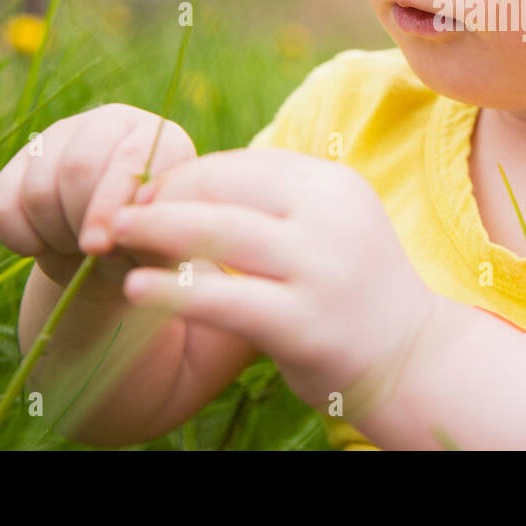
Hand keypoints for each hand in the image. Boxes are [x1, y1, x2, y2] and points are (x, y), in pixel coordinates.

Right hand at [0, 103, 197, 301]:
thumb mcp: (164, 244)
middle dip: (81, 220)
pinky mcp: (22, 161)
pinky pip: (2, 202)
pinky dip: (19, 236)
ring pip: (38, 187)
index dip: (110, 207)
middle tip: (95, 250)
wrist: (111, 256)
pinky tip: (42, 246)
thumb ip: (152, 229)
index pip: (130, 160)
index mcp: (161, 139)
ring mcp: (63, 136)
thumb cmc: (150, 247)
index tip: (102, 248)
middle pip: (77, 166)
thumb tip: (121, 225)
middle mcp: (111, 125)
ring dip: (55, 233)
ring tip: (78, 247)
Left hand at [105, 148, 440, 418]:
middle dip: (163, 195)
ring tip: (114, 237)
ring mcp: (321, 270)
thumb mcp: (329, 228)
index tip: (147, 192)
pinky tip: (136, 289)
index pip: (244, 164)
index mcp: (334, 186)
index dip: (188, 173)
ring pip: (218, 233)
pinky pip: (222, 299)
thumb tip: (189, 184)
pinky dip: (171, 290)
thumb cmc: (353, 292)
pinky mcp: (305, 324)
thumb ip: (276, 204)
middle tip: (118, 212)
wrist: (411, 361)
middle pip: (226, 188)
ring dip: (156, 230)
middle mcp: (331, 218)